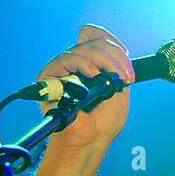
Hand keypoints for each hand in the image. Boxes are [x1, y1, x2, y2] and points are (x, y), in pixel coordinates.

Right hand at [35, 24, 133, 155]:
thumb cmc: (104, 122)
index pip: (95, 37)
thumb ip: (116, 67)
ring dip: (103, 61)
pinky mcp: (49, 76)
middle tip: (123, 75)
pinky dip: (84, 64)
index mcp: (90, 65)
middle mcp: (75, 65)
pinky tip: (93, 76)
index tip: (125, 54)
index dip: (111, 41)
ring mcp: (62, 69)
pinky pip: (66, 58)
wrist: (91, 138)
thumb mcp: (120, 89)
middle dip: (114, 56)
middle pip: (92, 41)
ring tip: (111, 79)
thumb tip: (114, 47)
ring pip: (82, 48)